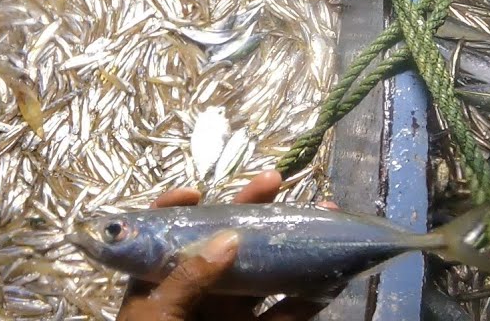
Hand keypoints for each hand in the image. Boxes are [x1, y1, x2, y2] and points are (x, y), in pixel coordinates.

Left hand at [116, 170, 335, 320]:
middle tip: (275, 181)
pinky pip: (285, 314)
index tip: (198, 192)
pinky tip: (331, 276)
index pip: (164, 231)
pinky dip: (309, 297)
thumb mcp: (158, 316)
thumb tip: (227, 237)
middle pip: (220, 240)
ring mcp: (228, 314)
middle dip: (248, 210)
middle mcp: (195, 290)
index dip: (178, 207)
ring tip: (318, 215)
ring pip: (261, 272)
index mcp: (159, 279)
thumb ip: (191, 279)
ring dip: (289, 244)